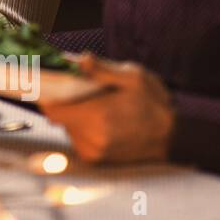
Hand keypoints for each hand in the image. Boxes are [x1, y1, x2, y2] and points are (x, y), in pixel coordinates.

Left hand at [39, 55, 175, 163]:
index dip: (47, 95)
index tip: (51, 85)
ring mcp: (91, 151)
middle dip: (66, 102)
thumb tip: (79, 60)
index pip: (51, 108)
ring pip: (67, 127)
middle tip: (85, 93)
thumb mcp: (133, 77)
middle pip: (58, 116)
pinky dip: (83, 130)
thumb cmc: (153, 103)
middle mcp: (89, 137)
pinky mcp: (95, 160)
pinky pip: (77, 140)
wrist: (172, 136)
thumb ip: (102, 70)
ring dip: (76, 116)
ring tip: (99, 109)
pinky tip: (103, 123)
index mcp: (95, 116)